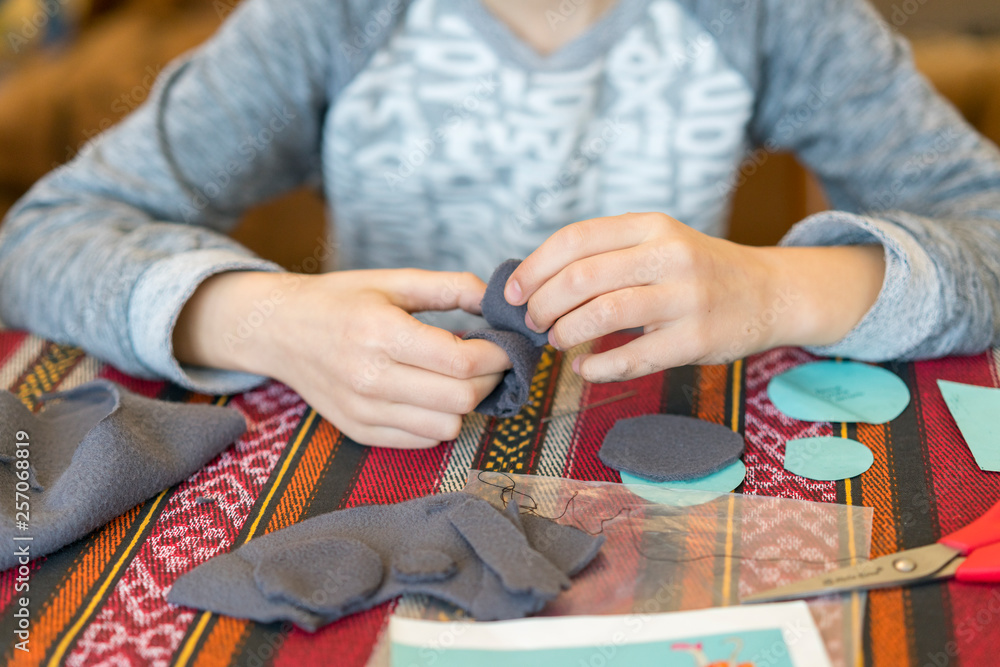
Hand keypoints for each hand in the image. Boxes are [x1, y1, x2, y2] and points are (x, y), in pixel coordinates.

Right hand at [174, 269, 510, 447]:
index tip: (505, 345)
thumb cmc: (339, 300)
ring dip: (465, 404)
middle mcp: (370, 378)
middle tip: (490, 361)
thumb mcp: (393, 281)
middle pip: (461, 399)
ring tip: (458, 378)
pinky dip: (438, 420)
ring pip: (446, 427)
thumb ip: (450, 287)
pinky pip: (422, 441)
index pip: (462, 361)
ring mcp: (362, 410)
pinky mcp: (359, 431)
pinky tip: (431, 394)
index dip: (497, 356)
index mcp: (381, 333)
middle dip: (489, 380)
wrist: (278, 330)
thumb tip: (496, 301)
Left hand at [504, 212, 884, 382]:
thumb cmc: (695, 269)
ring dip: (566, 332)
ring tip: (557, 340)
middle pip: (581, 278)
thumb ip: (605, 253)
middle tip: (532, 320)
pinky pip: (632, 358)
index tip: (511, 291)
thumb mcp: (656, 241)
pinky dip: (597, 367)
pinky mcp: (696, 339)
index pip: (575, 239)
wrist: (768, 293)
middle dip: (543, 304)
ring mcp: (685, 298)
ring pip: (602, 315)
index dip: (534, 267)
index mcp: (650, 226)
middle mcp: (669, 255)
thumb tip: (533, 279)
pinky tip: (583, 368)